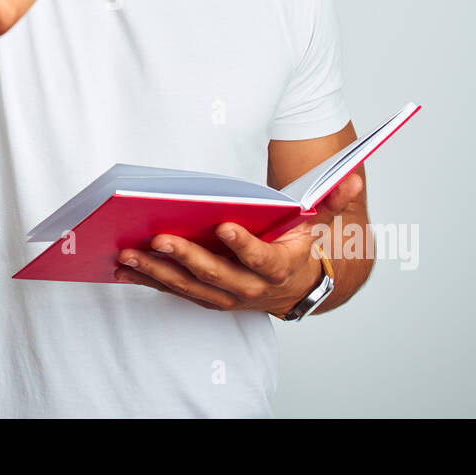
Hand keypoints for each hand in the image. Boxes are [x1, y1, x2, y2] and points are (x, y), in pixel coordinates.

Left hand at [114, 170, 365, 314]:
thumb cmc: (299, 248)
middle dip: (185, 257)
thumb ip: (332, 200)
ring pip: (187, 286)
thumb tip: (352, 177)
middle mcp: (249, 289)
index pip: (260, 259)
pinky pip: (173, 290)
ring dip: (156, 272)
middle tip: (159, 237)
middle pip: (214, 275)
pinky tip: (122, 268)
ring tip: (128, 254)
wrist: (295, 289)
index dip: (244, 246)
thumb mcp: (319, 224)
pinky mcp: (204, 297)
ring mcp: (224, 297)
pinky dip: (148, 280)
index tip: (224, 227)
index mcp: (277, 267)